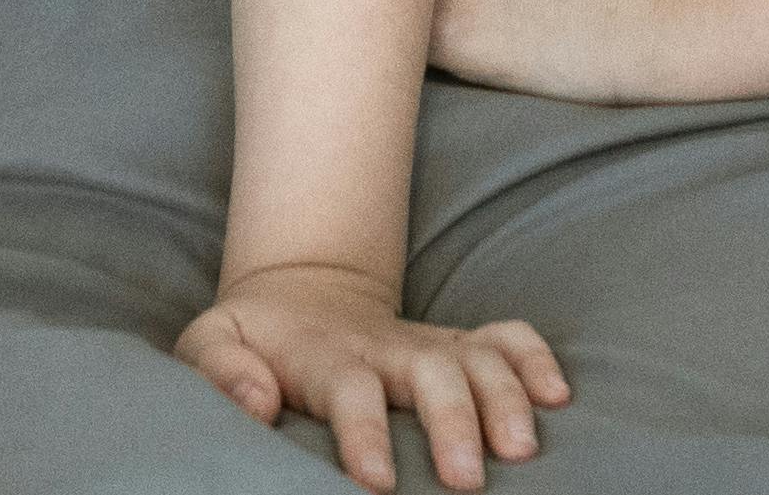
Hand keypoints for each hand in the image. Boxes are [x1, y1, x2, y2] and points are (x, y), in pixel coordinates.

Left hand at [181, 258, 573, 493]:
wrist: (300, 292)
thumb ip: (221, 370)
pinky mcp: (457, 343)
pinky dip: (536, 358)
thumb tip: (255, 400)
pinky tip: (558, 396)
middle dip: (455, 422)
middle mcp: (388, 348)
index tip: (376, 482)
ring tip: (521, 450)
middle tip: (467, 480)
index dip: (363, 433)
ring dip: (506, 398)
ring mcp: (429, 343)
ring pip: (479, 358)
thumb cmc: (252, 339)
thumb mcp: (211, 342)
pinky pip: (508, 338)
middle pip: (432, 373)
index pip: (350, 390)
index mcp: (326, 356)